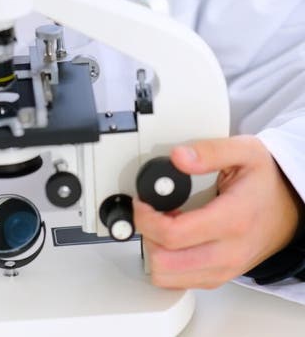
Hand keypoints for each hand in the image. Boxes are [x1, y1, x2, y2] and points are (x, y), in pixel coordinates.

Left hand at [133, 136, 302, 288]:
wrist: (288, 207)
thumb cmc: (266, 182)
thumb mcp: (245, 151)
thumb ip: (210, 150)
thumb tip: (179, 156)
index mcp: (232, 220)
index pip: (174, 235)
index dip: (147, 217)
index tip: (143, 202)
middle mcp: (228, 252)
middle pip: (165, 263)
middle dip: (147, 235)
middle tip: (150, 213)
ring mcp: (224, 268)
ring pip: (170, 278)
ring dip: (155, 252)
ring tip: (161, 225)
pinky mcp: (220, 276)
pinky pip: (181, 282)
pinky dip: (168, 263)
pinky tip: (172, 241)